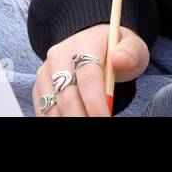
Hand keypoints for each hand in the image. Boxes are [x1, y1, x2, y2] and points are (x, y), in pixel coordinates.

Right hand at [33, 23, 148, 116]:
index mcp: (83, 44)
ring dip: (69, 120)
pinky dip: (56, 120)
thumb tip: (120, 59)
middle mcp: (59, 56)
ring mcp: (46, 72)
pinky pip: (43, 110)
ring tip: (88, 124)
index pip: (88, 77)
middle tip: (97, 127)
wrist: (93, 46)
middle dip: (81, 117)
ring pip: (53, 106)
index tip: (105, 118)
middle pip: (67, 95)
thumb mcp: (131, 46)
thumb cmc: (115, 51)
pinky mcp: (39, 87)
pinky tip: (72, 121)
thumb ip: (130, 52)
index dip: (96, 102)